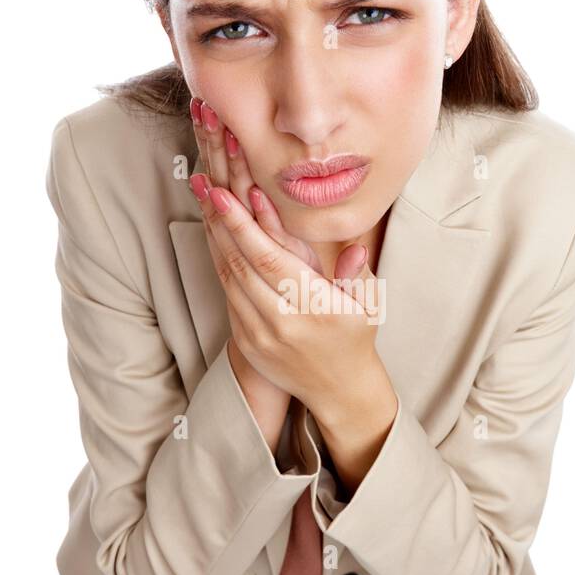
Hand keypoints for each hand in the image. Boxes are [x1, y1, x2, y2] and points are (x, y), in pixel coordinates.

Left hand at [188, 104, 381, 414]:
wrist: (338, 389)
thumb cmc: (356, 336)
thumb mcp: (368, 304)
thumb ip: (358, 273)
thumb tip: (355, 246)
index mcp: (314, 309)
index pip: (270, 261)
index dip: (244, 226)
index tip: (227, 195)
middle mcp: (282, 323)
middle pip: (241, 265)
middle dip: (221, 223)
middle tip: (206, 185)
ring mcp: (260, 337)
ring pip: (229, 280)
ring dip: (215, 240)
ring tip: (206, 204)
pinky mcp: (247, 344)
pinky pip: (228, 297)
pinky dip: (221, 265)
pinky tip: (217, 239)